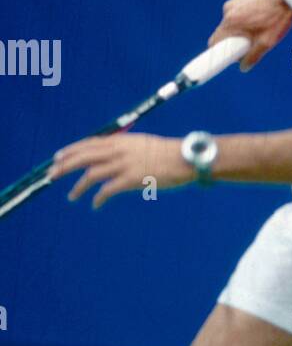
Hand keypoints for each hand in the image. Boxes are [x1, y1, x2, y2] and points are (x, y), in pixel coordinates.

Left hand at [48, 134, 190, 209]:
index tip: (58, 157)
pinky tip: (95, 205)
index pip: (89, 144)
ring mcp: (124, 164)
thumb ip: (126, 147)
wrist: (185, 158)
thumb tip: (114, 154)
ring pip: (91, 174)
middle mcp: (119, 150)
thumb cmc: (168, 154)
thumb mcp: (143, 144)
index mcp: (121, 140)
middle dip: (64, 166)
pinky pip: (108, 190)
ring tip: (71, 197)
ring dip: (78, 186)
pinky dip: (98, 198)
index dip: (71, 150)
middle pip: (84, 157)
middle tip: (52, 175)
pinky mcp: (131, 179)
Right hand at [208, 0, 291, 70]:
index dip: (218, 52)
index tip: (226, 57)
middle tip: (249, 45)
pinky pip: (235, 15)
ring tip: (257, 30)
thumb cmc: (278, 19)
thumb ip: (253, 57)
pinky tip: (258, 21)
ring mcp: (233, 3)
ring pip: (229, 24)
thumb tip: (243, 67)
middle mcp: (228, 11)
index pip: (214, 42)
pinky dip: (242, 21)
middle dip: (232, 42)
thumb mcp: (267, 42)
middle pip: (222, 33)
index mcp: (231, 22)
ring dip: (238, 31)